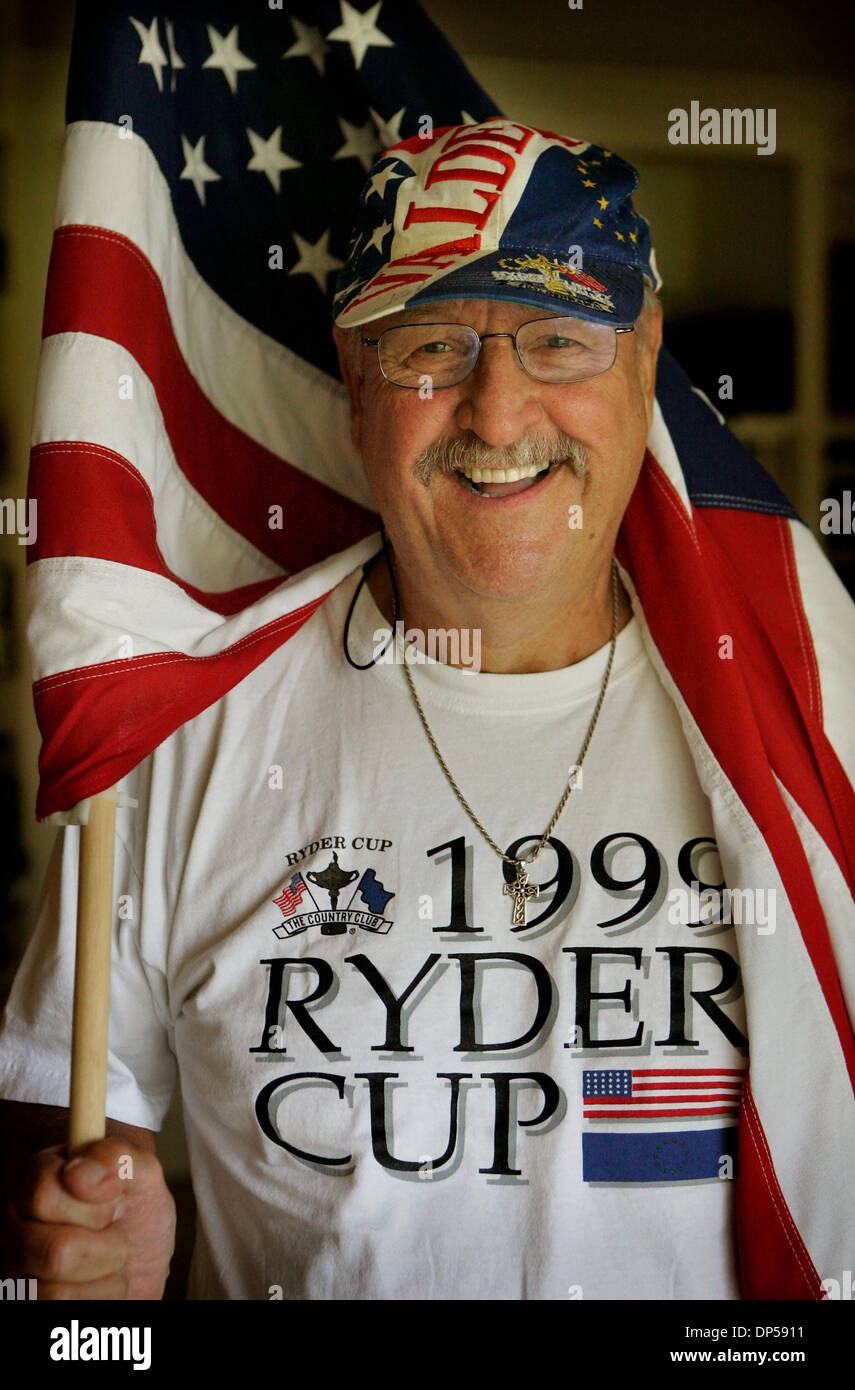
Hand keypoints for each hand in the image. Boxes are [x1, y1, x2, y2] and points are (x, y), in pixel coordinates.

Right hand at [1, 1136, 175, 1298]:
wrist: (142, 1259)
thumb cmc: (135, 1210)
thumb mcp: (141, 1172)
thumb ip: (116, 1158)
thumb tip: (81, 1176)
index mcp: (28, 1180)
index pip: (45, 1196)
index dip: (96, 1204)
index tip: (116, 1200)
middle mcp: (9, 1228)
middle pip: (57, 1252)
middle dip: (109, 1244)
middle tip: (114, 1230)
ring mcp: (13, 1274)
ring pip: (58, 1293)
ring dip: (105, 1275)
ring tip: (108, 1258)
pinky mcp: (27, 1304)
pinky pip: (65, 1315)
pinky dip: (102, 1299)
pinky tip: (99, 1282)